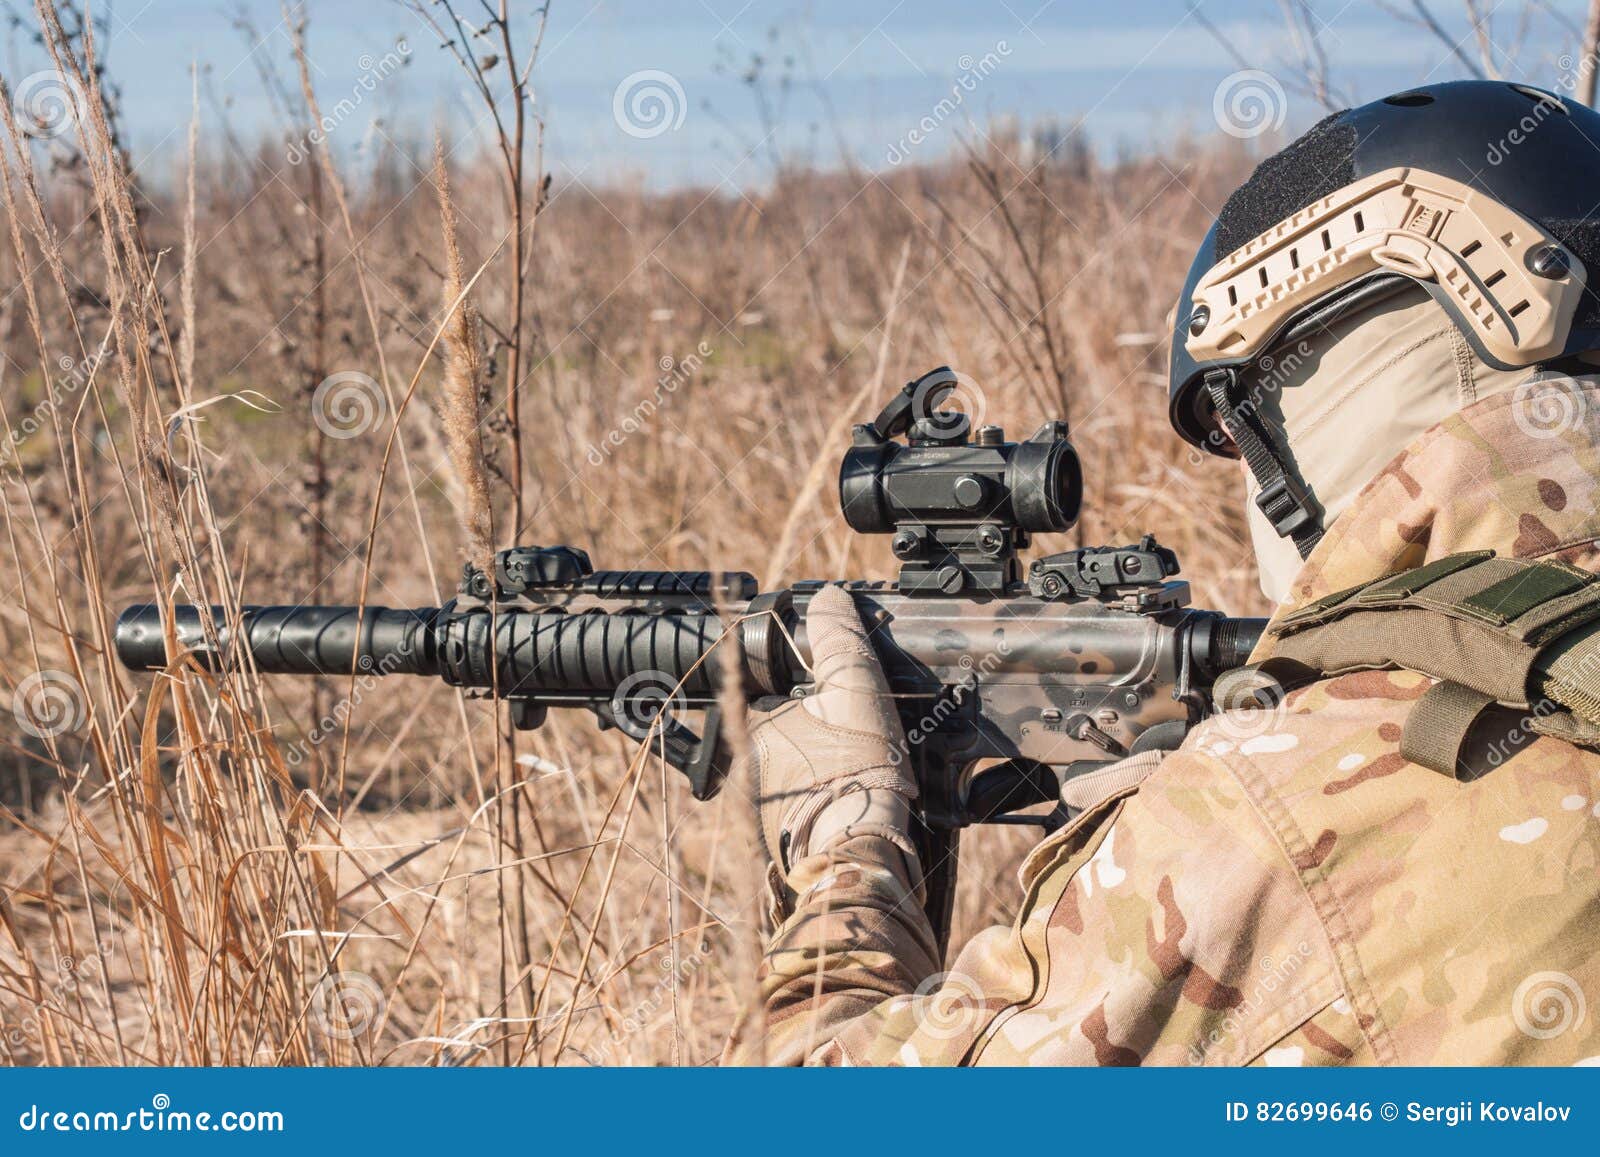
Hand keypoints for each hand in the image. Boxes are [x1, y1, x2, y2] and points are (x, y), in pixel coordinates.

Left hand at [749, 584, 919, 879]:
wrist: (861, 854)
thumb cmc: (855, 771)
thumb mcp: (854, 688)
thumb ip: (839, 639)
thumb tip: (827, 599)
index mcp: (757, 724)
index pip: (774, 692)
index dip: (811, 691)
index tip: (841, 703)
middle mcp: (749, 766)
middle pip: (788, 734)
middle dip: (818, 733)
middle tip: (860, 739)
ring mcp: (763, 808)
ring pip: (796, 773)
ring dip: (824, 770)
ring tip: (866, 772)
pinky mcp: (782, 842)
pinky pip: (805, 809)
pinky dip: (829, 802)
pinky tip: (860, 801)